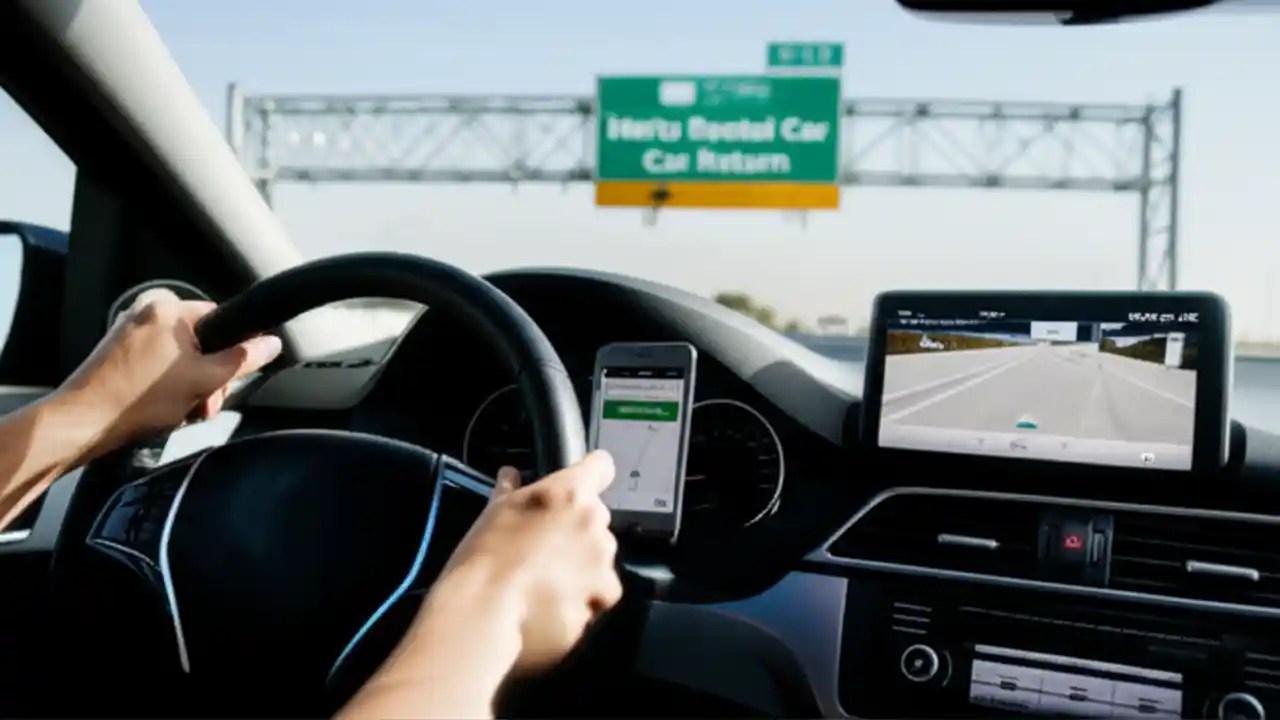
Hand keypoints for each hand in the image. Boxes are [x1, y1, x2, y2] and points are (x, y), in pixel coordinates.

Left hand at [57, 288, 281, 456]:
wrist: (83, 423)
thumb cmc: (138, 400)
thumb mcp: (205, 380)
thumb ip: (242, 360)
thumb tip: (271, 343)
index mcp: (168, 308)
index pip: (221, 320)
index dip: (232, 352)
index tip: (228, 379)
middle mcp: (147, 312)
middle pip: (202, 342)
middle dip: (209, 377)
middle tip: (204, 403)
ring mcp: (128, 333)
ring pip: (181, 358)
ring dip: (190, 386)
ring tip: (181, 410)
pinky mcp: (118, 354)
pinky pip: (158, 365)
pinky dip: (167, 386)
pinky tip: (163, 408)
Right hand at [433, 450, 623, 675]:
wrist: (487, 610)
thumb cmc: (486, 556)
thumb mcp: (493, 513)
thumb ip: (509, 490)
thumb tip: (509, 475)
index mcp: (571, 493)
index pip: (600, 466)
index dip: (590, 475)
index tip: (578, 487)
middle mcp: (595, 523)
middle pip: (596, 519)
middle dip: (576, 532)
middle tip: (543, 548)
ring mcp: (602, 563)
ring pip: (600, 559)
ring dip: (582, 568)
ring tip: (544, 582)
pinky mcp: (601, 597)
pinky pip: (598, 595)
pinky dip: (582, 600)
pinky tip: (553, 604)